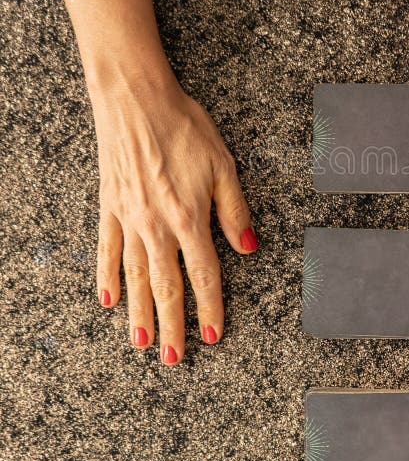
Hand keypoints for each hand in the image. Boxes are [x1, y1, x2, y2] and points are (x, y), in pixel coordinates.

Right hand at [94, 72, 256, 364]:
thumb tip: (249, 248)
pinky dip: (108, 278)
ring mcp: (129, 220)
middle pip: (166, 287)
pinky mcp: (109, 208)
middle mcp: (157, 227)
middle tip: (174, 358)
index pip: (203, 274)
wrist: (136, 101)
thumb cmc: (184, 129)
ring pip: (136, 278)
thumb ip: (235, 212)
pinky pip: (107, 252)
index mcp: (189, 218)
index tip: (214, 336)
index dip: (211, 307)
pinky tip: (108, 301)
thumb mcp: (224, 167)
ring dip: (139, 314)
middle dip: (172, 326)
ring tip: (141, 344)